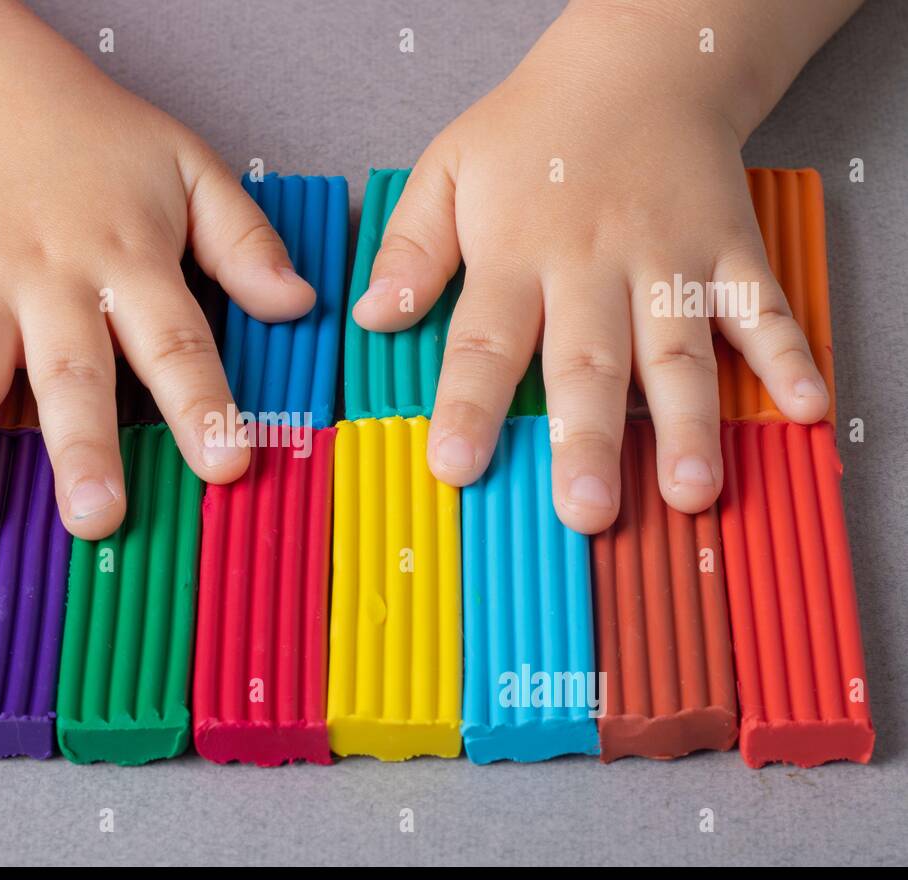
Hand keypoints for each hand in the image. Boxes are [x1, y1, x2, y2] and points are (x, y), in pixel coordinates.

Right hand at [0, 37, 313, 538]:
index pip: (174, 341)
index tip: (226, 464)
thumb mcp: (188, 167)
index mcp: (127, 259)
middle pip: (69, 371)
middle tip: (94, 517)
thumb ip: (244, 240)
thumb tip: (300, 304)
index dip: (202, 403)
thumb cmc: (92, 137)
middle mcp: (49, 279)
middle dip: (82, 446)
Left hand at [352, 3, 829, 532]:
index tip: (456, 468)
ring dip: (689, 424)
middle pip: (588, 364)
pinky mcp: (729, 251)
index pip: (484, 340)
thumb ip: (410, 247)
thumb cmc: (533, 133)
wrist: (638, 65)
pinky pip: (762, 308)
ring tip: (691, 492)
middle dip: (588, 442)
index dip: (470, 407)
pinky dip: (788, 357)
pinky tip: (808, 409)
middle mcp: (594, 265)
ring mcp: (669, 260)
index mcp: (516, 253)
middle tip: (587, 512)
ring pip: (679, 351)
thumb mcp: (447, 170)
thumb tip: (373, 315)